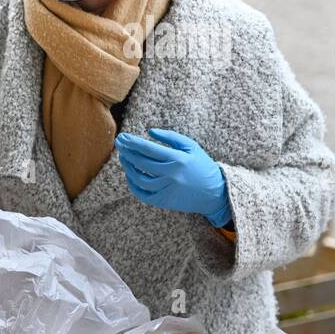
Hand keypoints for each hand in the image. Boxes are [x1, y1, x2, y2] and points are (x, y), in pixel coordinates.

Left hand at [116, 128, 232, 226]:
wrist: (215, 193)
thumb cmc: (201, 166)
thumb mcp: (192, 147)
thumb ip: (171, 137)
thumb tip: (149, 132)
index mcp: (179, 160)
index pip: (149, 149)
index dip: (133, 143)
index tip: (123, 137)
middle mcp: (172, 175)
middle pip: (141, 163)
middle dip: (127, 152)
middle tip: (119, 144)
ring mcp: (167, 189)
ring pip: (139, 178)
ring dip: (128, 167)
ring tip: (123, 158)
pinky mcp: (164, 201)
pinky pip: (142, 194)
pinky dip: (132, 184)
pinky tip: (129, 174)